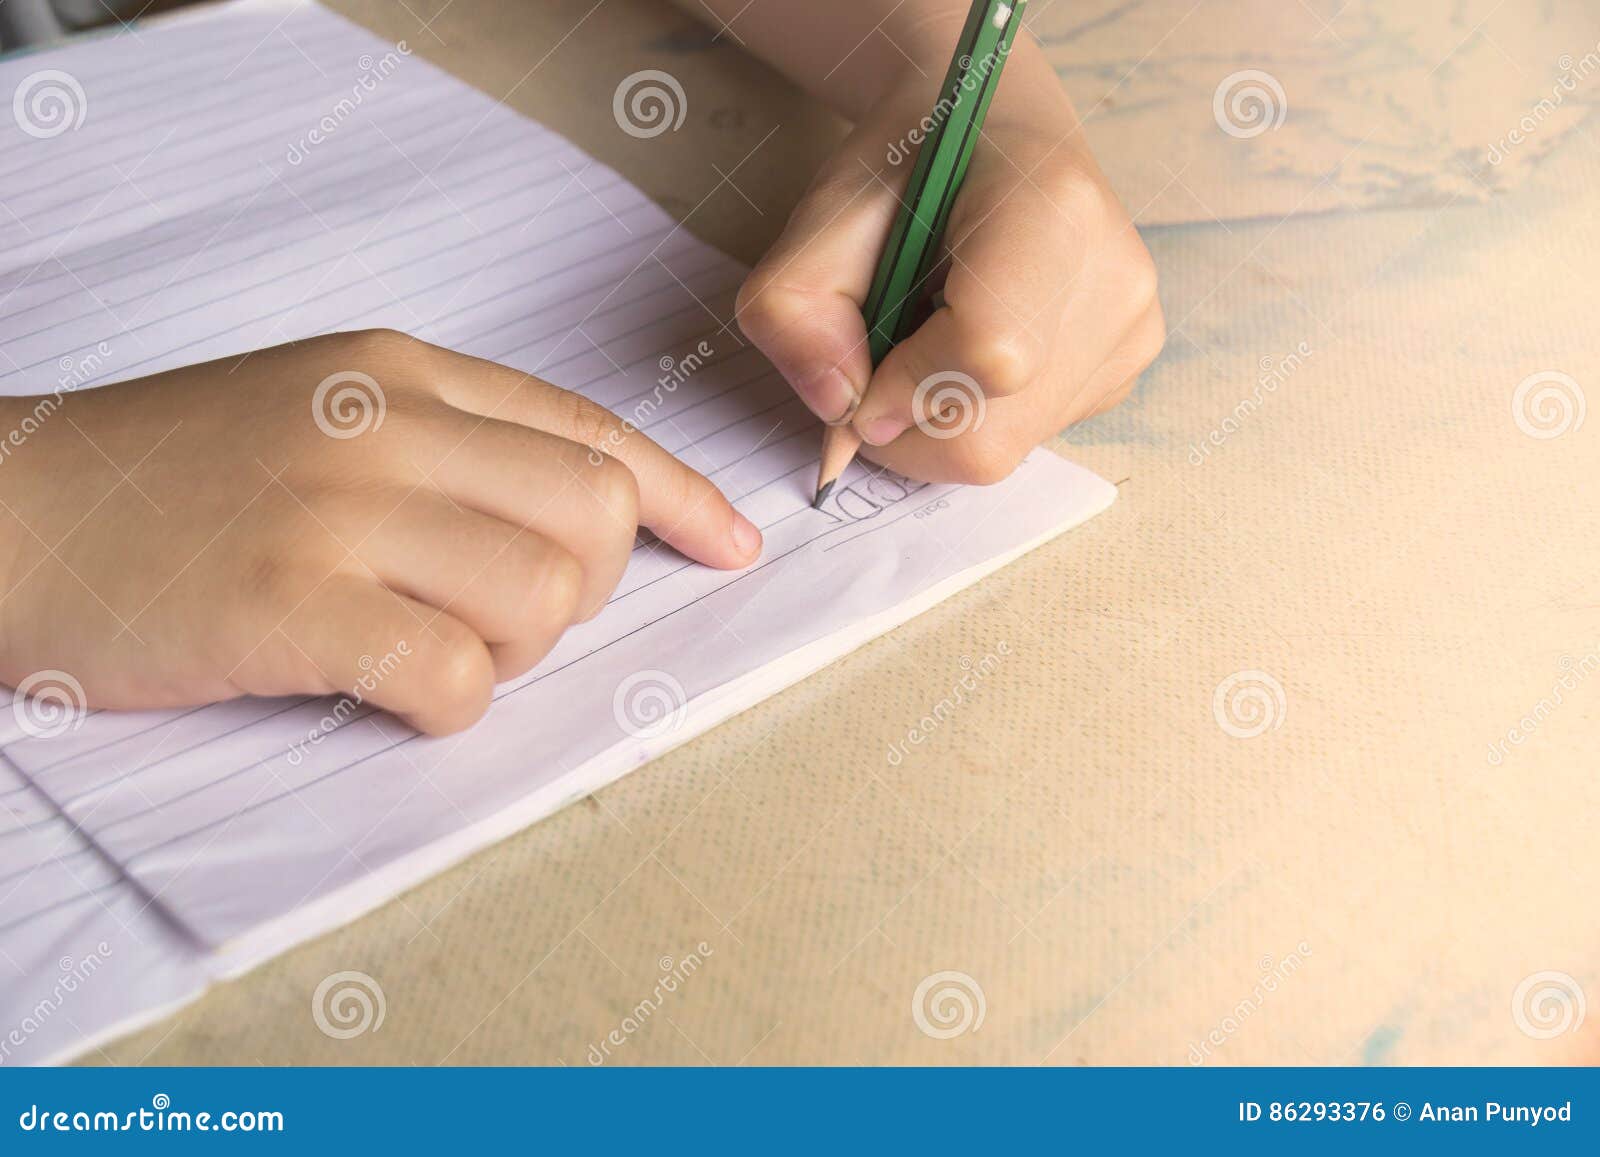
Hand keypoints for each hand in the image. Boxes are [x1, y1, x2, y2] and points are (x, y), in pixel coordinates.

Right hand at [0, 330, 761, 734]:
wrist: (10, 509)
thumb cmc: (172, 477)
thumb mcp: (321, 408)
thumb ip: (447, 446)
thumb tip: (579, 523)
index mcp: (407, 370)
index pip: (592, 428)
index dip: (683, 495)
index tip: (732, 544)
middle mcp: (389, 423)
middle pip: (597, 515)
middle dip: (584, 589)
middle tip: (501, 614)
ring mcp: (341, 509)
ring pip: (546, 596)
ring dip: (514, 651)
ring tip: (427, 647)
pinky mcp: (293, 602)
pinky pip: (455, 672)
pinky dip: (449, 702)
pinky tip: (389, 688)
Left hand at [734, 23, 1163, 483]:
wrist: (996, 127)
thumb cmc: (908, 167)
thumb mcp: (824, 212)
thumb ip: (798, 309)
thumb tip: (838, 410)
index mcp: (1051, 210)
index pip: (986, 352)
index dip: (902, 387)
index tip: (858, 373)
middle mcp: (1115, 279)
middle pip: (989, 434)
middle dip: (903, 423)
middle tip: (880, 359)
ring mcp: (1131, 330)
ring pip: (1002, 451)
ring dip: (935, 420)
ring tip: (933, 337)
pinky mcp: (1126, 366)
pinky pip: (1026, 437)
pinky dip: (975, 415)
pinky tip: (972, 346)